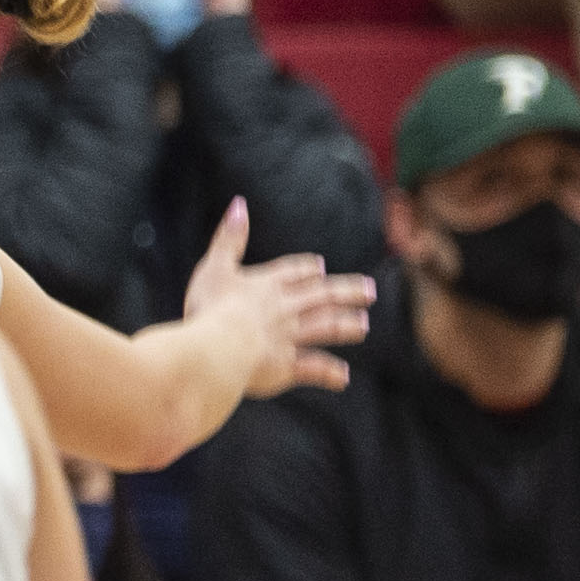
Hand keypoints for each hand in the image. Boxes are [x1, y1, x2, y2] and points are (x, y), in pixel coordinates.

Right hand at [182, 199, 376, 394]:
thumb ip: (229, 238)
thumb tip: (239, 203)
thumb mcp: (215, 266)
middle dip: (346, 292)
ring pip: (325, 328)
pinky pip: (313, 368)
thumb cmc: (210, 307)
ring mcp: (290, 338)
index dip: (306, 269)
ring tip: (363, 325)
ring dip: (345, 326)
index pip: (293, 271)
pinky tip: (343, 377)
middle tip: (369, 290)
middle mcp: (286, 309)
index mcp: (268, 284)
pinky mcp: (287, 366)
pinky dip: (329, 372)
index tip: (319, 267)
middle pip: (322, 296)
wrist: (218, 349)